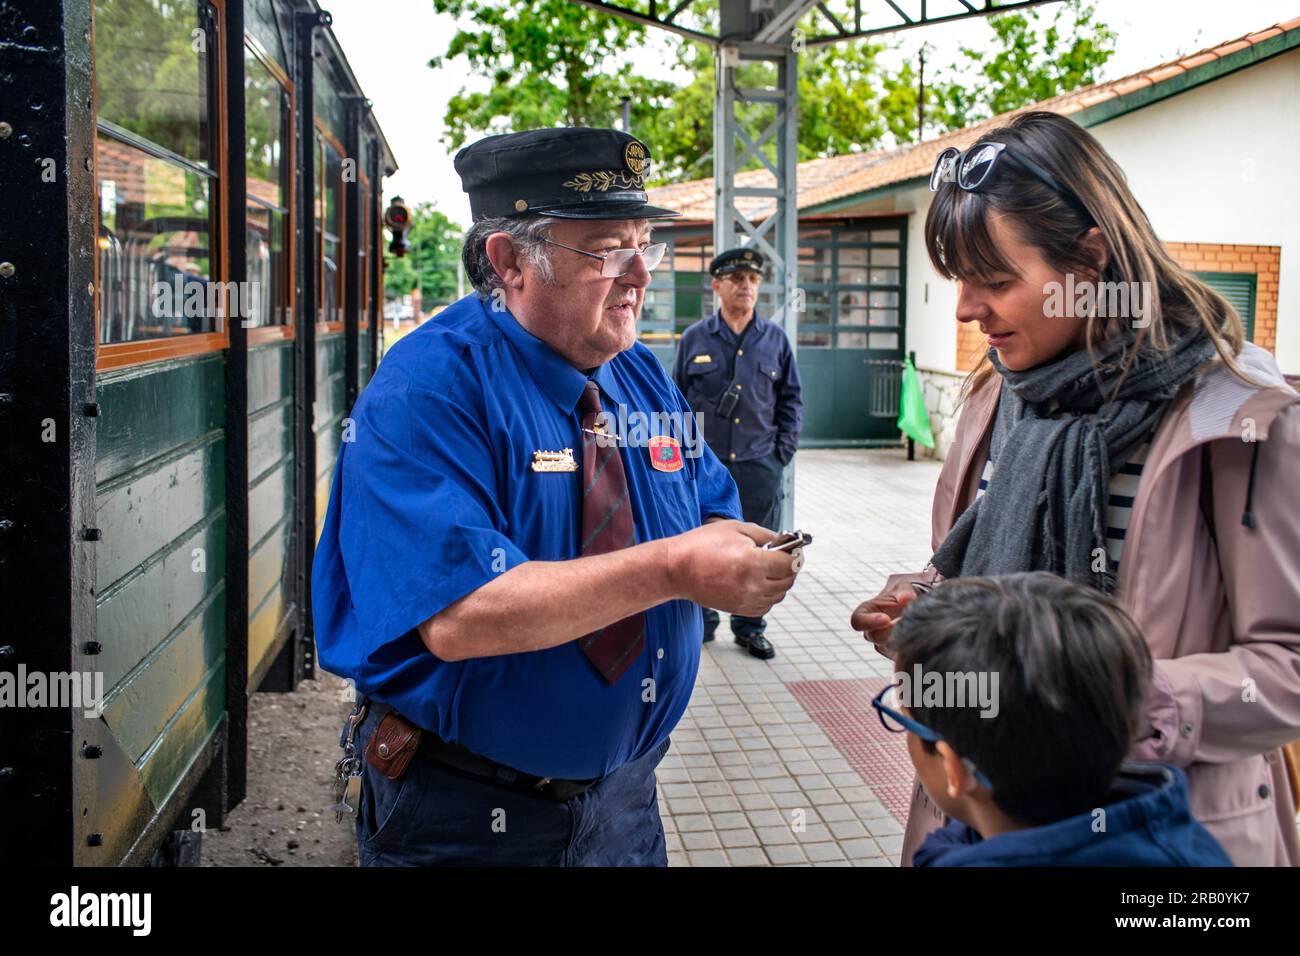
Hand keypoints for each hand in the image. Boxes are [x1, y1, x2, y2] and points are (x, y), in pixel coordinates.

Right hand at [670, 520, 799, 617]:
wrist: (677, 569)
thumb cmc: (701, 545)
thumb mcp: (736, 528)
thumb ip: (765, 535)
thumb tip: (783, 542)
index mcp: (752, 562)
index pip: (790, 564)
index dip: (794, 555)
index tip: (793, 550)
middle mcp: (752, 585)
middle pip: (788, 580)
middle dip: (789, 567)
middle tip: (782, 557)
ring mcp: (746, 600)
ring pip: (779, 594)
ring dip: (780, 581)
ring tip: (768, 568)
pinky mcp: (739, 609)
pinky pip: (766, 605)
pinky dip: (768, 595)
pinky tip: (758, 582)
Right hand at [850, 571, 927, 657]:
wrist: (917, 608)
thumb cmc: (905, 595)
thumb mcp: (905, 587)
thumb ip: (904, 591)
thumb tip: (906, 599)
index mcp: (866, 612)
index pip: (857, 621)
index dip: (869, 621)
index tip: (886, 618)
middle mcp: (871, 630)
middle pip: (874, 637)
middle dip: (890, 631)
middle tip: (906, 623)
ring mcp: (882, 643)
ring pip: (888, 647)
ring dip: (901, 639)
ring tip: (917, 628)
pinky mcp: (895, 653)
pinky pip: (899, 654)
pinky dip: (909, 647)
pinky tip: (920, 637)